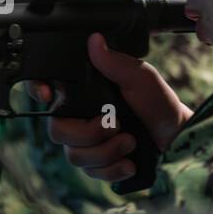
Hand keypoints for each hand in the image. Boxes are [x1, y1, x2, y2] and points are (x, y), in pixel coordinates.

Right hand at [46, 33, 193, 183]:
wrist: (175, 138)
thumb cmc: (158, 103)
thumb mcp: (140, 78)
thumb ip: (116, 62)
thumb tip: (95, 40)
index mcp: (84, 92)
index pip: (46, 89)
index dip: (37, 90)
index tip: (48, 94)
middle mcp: (79, 118)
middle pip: (57, 131)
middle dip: (89, 133)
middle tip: (116, 125)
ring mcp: (86, 144)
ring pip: (74, 156)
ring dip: (107, 151)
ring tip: (130, 141)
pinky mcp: (96, 166)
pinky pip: (91, 173)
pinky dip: (114, 168)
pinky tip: (130, 161)